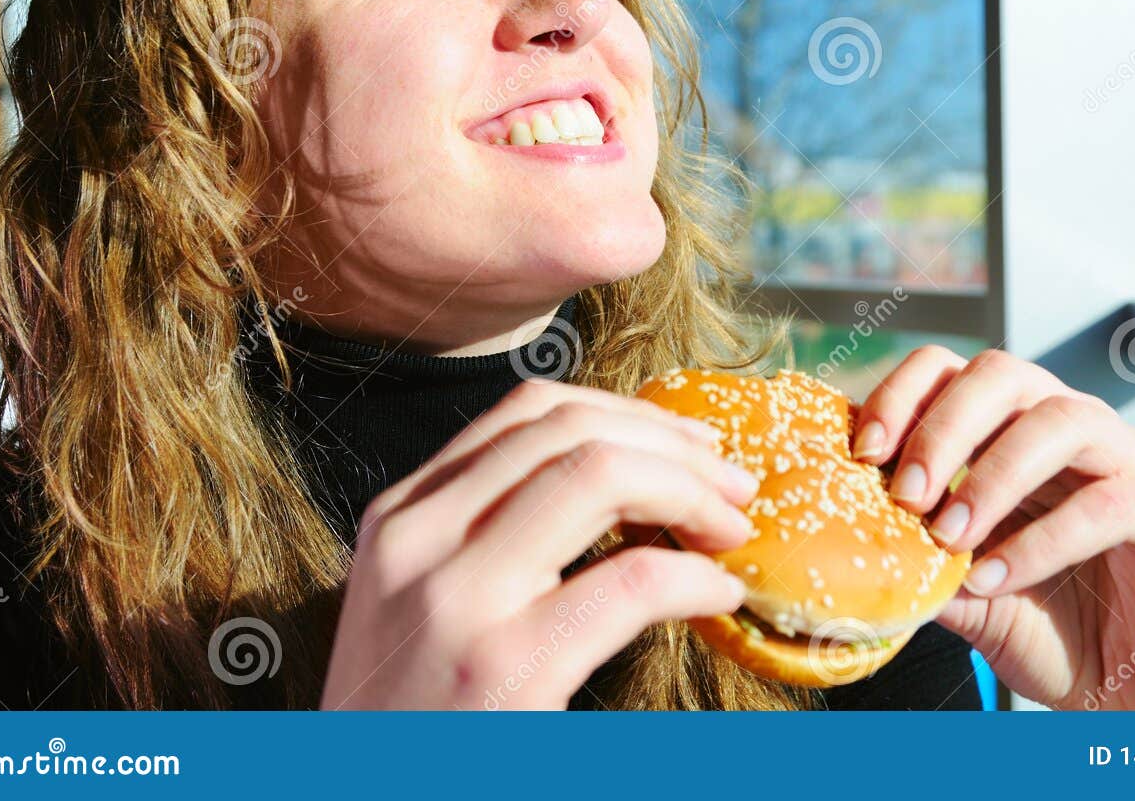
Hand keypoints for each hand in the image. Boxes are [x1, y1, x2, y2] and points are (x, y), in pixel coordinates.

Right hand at [321, 379, 758, 709]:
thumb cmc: (410, 724)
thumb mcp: (419, 606)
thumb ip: (490, 539)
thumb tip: (623, 484)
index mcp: (400, 517)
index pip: (528, 411)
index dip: (630, 413)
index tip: (689, 445)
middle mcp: (418, 538)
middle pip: (573, 429)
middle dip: (674, 445)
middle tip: (734, 484)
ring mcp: (456, 598)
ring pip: (600, 474)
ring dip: (692, 492)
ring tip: (732, 529)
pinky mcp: (503, 666)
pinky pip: (631, 580)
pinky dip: (695, 578)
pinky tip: (717, 596)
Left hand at [853, 346, 1134, 709]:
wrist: (1124, 707)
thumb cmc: (1044, 632)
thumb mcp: (959, 590)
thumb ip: (913, 553)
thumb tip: (842, 528)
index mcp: (1018, 429)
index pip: (954, 370)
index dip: (904, 396)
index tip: (862, 453)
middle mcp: (1079, 428)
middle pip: (1006, 374)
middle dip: (944, 427)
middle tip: (905, 495)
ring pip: (1063, 420)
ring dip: (993, 476)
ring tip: (948, 536)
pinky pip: (1114, 502)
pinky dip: (1045, 538)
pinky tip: (998, 578)